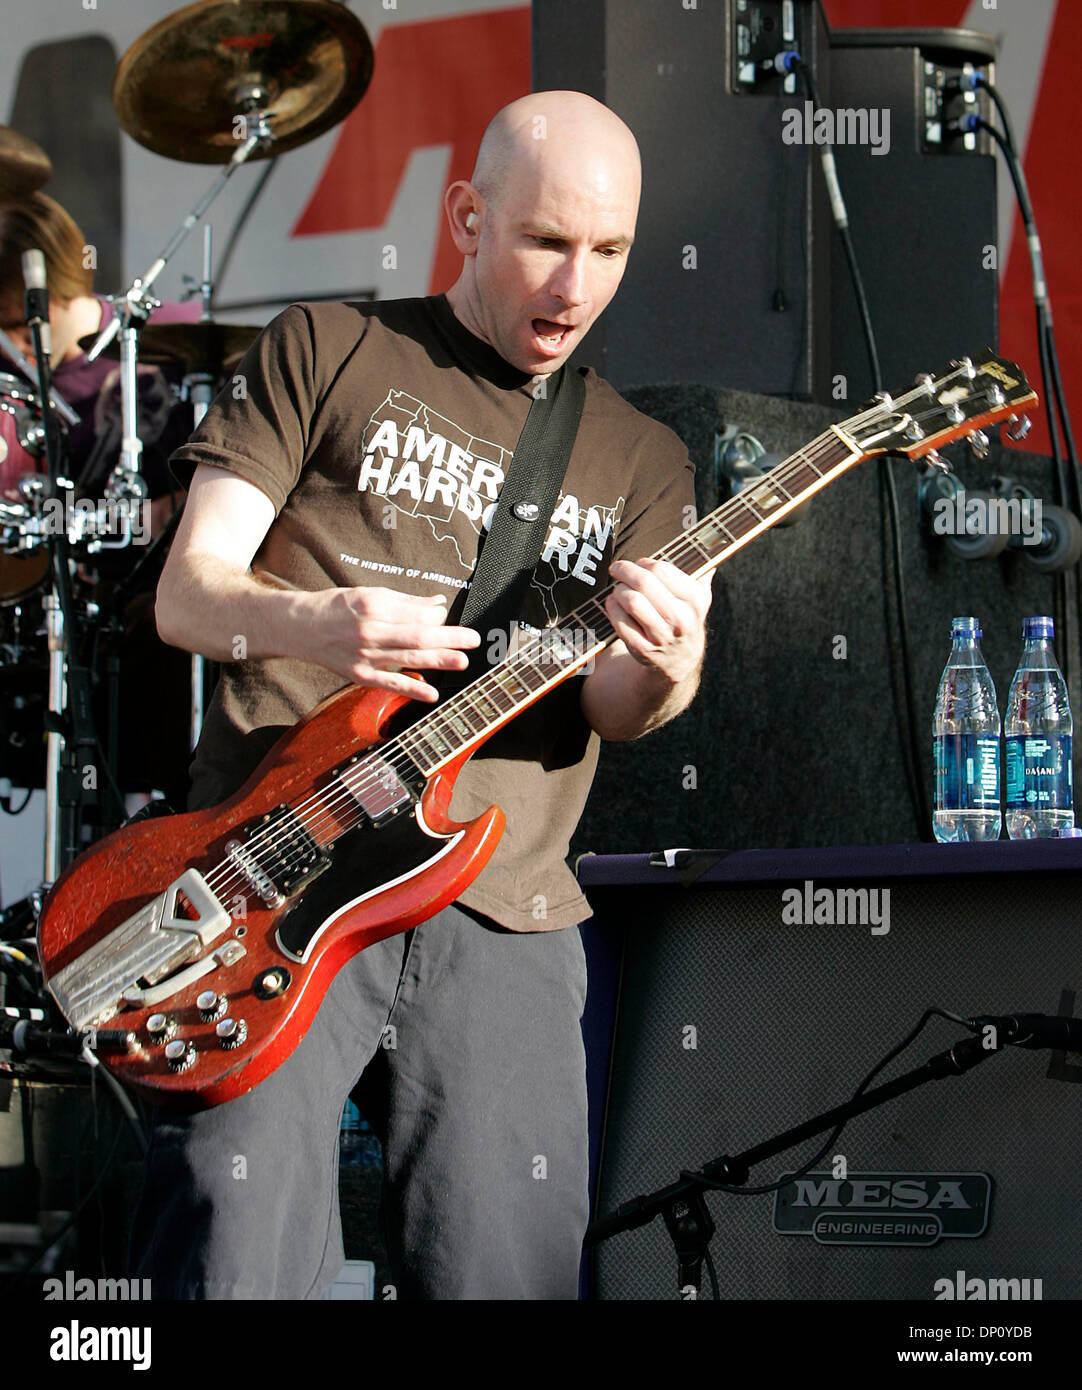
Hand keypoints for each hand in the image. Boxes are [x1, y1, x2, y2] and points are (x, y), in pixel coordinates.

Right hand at [304, 587, 479, 701]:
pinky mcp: (359, 675)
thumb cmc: (336, 607)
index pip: (415, 614)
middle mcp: (369, 631)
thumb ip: (405, 601)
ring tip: (462, 661)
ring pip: (407, 659)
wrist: (298, 626)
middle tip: (474, 639)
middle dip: (449, 638)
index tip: (449, 618)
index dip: (437, 618)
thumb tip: (438, 603)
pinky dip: (411, 689)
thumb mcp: (369, 594)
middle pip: (417, 636)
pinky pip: (389, 684)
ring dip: (438, 661)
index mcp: (373, 606)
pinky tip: (431, 693)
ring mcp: (364, 656)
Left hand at [603, 557, 710, 686]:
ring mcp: (662, 636)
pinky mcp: (643, 649)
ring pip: (631, 601)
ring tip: (619, 589)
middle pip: (644, 584)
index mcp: (696, 600)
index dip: (645, 563)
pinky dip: (612, 609)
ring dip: (618, 590)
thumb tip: (713, 539)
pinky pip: (620, 622)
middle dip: (625, 571)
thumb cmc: (685, 617)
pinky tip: (614, 605)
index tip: (639, 563)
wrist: (679, 659)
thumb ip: (702, 570)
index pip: (662, 570)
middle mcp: (681, 619)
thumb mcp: (700, 596)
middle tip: (617, 568)